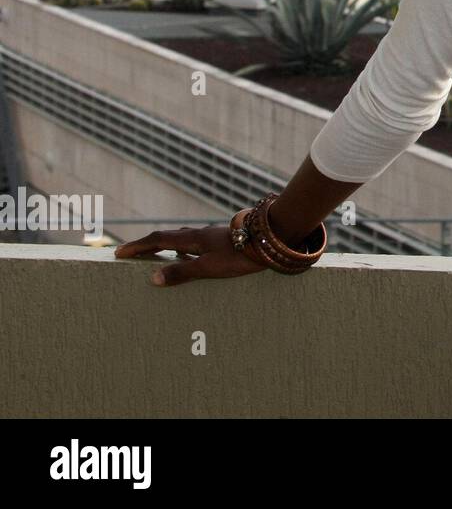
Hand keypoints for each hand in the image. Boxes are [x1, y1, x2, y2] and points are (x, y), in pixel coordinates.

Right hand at [114, 225, 267, 286]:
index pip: (158, 240)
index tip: (118, 252)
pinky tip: (191, 257)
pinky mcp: (225, 240)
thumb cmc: (240, 255)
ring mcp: (213, 236)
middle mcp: (200, 234)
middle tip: (131, 253)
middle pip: (168, 237)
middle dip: (148, 245)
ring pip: (183, 239)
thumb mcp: (209, 268)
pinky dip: (184, 249)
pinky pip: (196, 244)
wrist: (272, 239)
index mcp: (192, 239)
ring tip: (156, 256)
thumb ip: (182, 272)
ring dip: (167, 246)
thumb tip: (154, 278)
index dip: (138, 246)